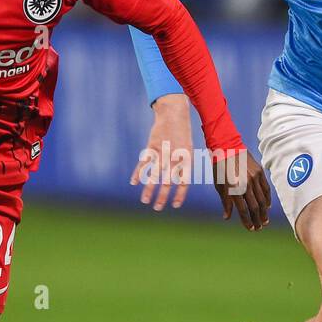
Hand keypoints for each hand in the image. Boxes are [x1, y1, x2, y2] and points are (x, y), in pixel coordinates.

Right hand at [130, 94, 192, 210]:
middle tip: (157, 208)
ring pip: (155, 175)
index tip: (174, 206)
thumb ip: (183, 165)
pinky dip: (138, 173)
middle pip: (168, 181)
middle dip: (162, 197)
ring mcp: (163, 152)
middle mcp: (175, 157)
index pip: (184, 182)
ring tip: (144, 201)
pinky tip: (134, 182)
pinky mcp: (152, 146)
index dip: (180, 195)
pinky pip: (144, 163)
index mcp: (187, 159)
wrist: (174, 113)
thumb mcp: (187, 148)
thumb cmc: (181, 132)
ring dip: (149, 189)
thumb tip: (179, 182)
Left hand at [215, 149, 271, 230]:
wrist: (227, 147)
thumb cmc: (220, 168)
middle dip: (257, 219)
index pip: (243, 210)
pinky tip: (267, 206)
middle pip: (254, 207)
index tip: (250, 228)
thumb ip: (225, 202)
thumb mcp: (219, 185)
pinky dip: (267, 198)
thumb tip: (227, 217)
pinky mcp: (259, 172)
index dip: (247, 221)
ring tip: (264, 221)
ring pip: (262, 199)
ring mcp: (254, 177)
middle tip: (259, 228)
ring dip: (264, 212)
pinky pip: (266, 188)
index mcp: (233, 188)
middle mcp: (245, 183)